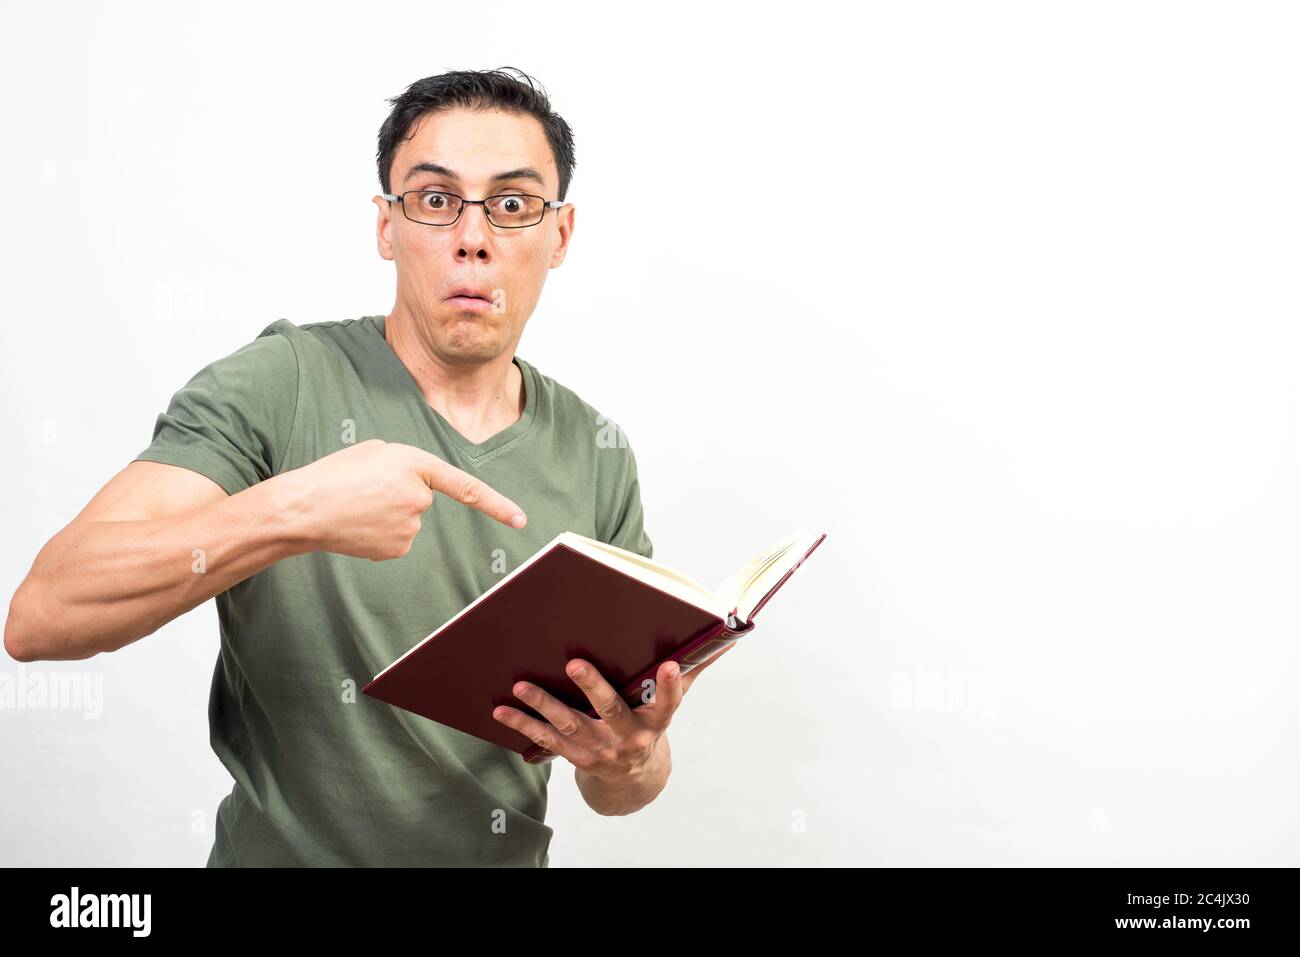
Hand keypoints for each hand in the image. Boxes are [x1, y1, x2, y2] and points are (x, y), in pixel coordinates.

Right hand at [277, 438, 526, 560]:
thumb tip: (418, 491)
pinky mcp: (397, 549)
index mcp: (416, 465)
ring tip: (359, 504)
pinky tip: (360, 523)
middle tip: (368, 488)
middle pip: (423, 497)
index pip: (465, 486)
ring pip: (409, 519)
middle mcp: (419, 499)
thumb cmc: (335, 474)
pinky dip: (381, 531)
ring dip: (389, 512)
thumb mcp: (375, 452)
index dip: (496, 505)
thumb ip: (408, 464)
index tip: (521, 520)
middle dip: (401, 493)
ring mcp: (410, 528)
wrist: (304, 508)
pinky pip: (398, 537)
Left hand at [491, 643, 735, 778]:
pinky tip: (501, 708)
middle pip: (610, 710)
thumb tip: (725, 634)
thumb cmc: (650, 720)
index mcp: (656, 719)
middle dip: (592, 687)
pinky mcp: (573, 756)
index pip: (669, 702)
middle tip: (575, 663)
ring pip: (569, 725)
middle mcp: (628, 737)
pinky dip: (521, 723)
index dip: (672, 684)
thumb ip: (692, 667)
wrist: (632, 778)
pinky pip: (544, 739)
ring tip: (522, 684)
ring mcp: (599, 749)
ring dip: (544, 704)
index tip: (672, 664)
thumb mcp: (672, 699)